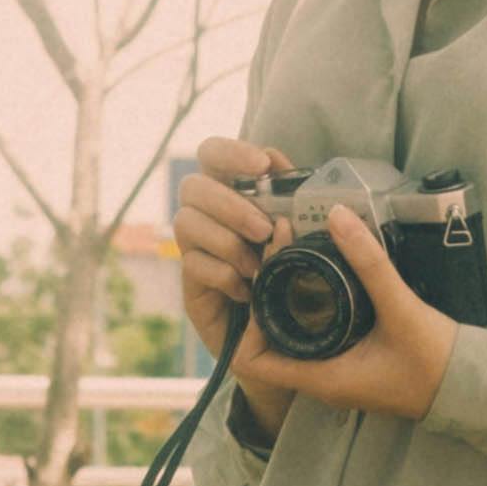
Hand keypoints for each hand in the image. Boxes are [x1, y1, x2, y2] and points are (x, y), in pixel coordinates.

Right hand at [173, 137, 290, 357]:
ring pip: (186, 223)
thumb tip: (277, 162)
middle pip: (192, 187)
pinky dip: (224, 275)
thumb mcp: (300, 230)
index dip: (230, 153)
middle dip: (230, 206)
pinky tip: (248, 290)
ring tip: (258, 265)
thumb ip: (288, 196)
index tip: (261, 166)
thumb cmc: (295, 271)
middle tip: (264, 229)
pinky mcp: (190, 282)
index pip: (211, 154)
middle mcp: (205, 214)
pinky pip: (192, 265)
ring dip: (226, 241)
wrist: (286, 333)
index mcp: (231, 191)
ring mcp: (193, 248)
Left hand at [239, 204, 458, 429]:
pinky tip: (320, 278)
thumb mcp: (401, 308)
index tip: (264, 281)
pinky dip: (307, 309)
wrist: (470, 385)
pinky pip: (313, 338)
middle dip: (266, 297)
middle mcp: (321, 381)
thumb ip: (368, 263)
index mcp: (321, 378)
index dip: (247, 322)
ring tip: (293, 256)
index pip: (251, 361)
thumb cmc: (436, 360)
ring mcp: (336, 374)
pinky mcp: (351, 363)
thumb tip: (335, 216)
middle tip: (278, 252)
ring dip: (286, 300)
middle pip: (268, 343)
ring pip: (291, 339)